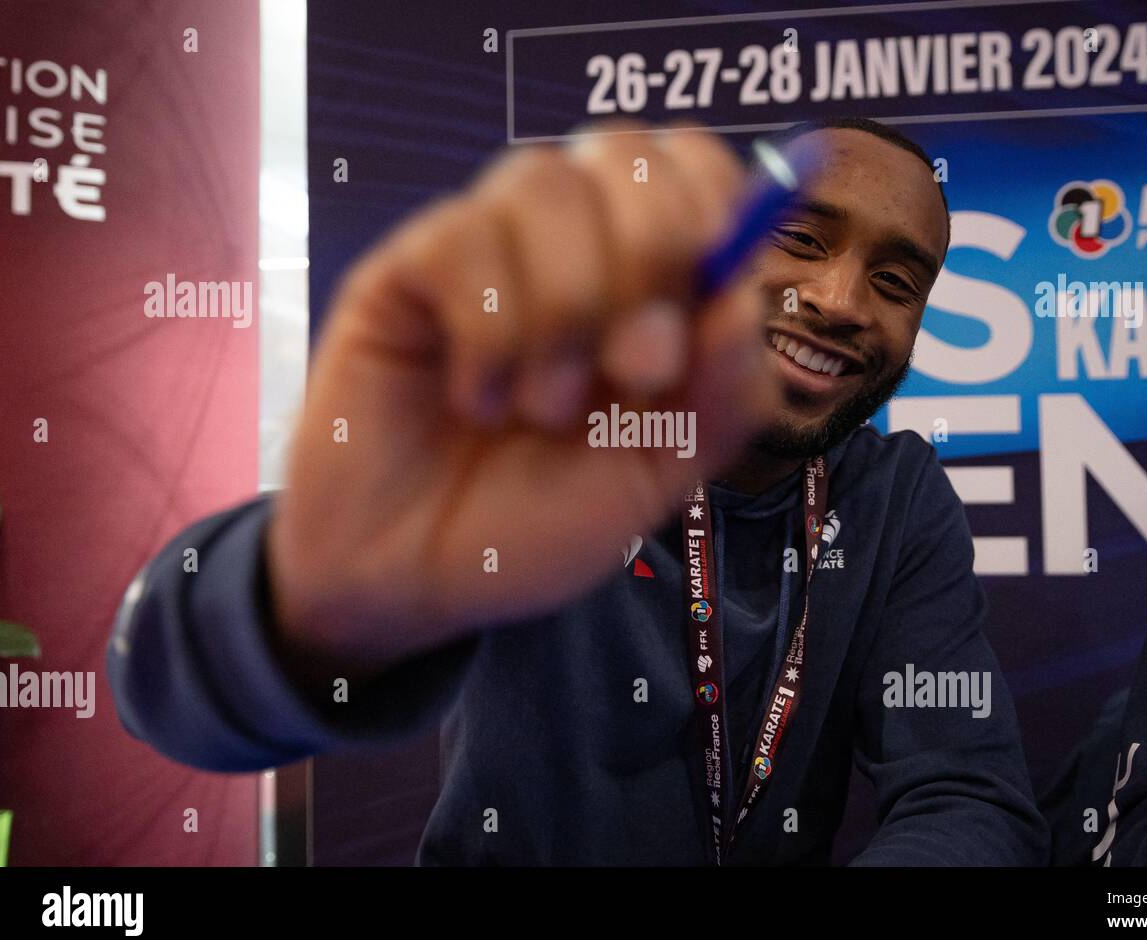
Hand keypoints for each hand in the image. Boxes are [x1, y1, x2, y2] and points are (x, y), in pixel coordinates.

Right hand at [266, 122, 778, 676]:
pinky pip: (463, 240)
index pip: (693, 167)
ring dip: (565, 310)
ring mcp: (484, 253)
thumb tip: (741, 297)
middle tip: (637, 370)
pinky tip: (474, 399)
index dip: (715, 204)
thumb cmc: (533, 526)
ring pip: (544, 183)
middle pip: (624, 151)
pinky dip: (489, 336)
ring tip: (541, 410)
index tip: (712, 289)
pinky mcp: (406, 271)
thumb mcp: (657, 477)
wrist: (412, 581)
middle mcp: (566, 250)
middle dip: (650, 256)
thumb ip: (721, 396)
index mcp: (642, 286)